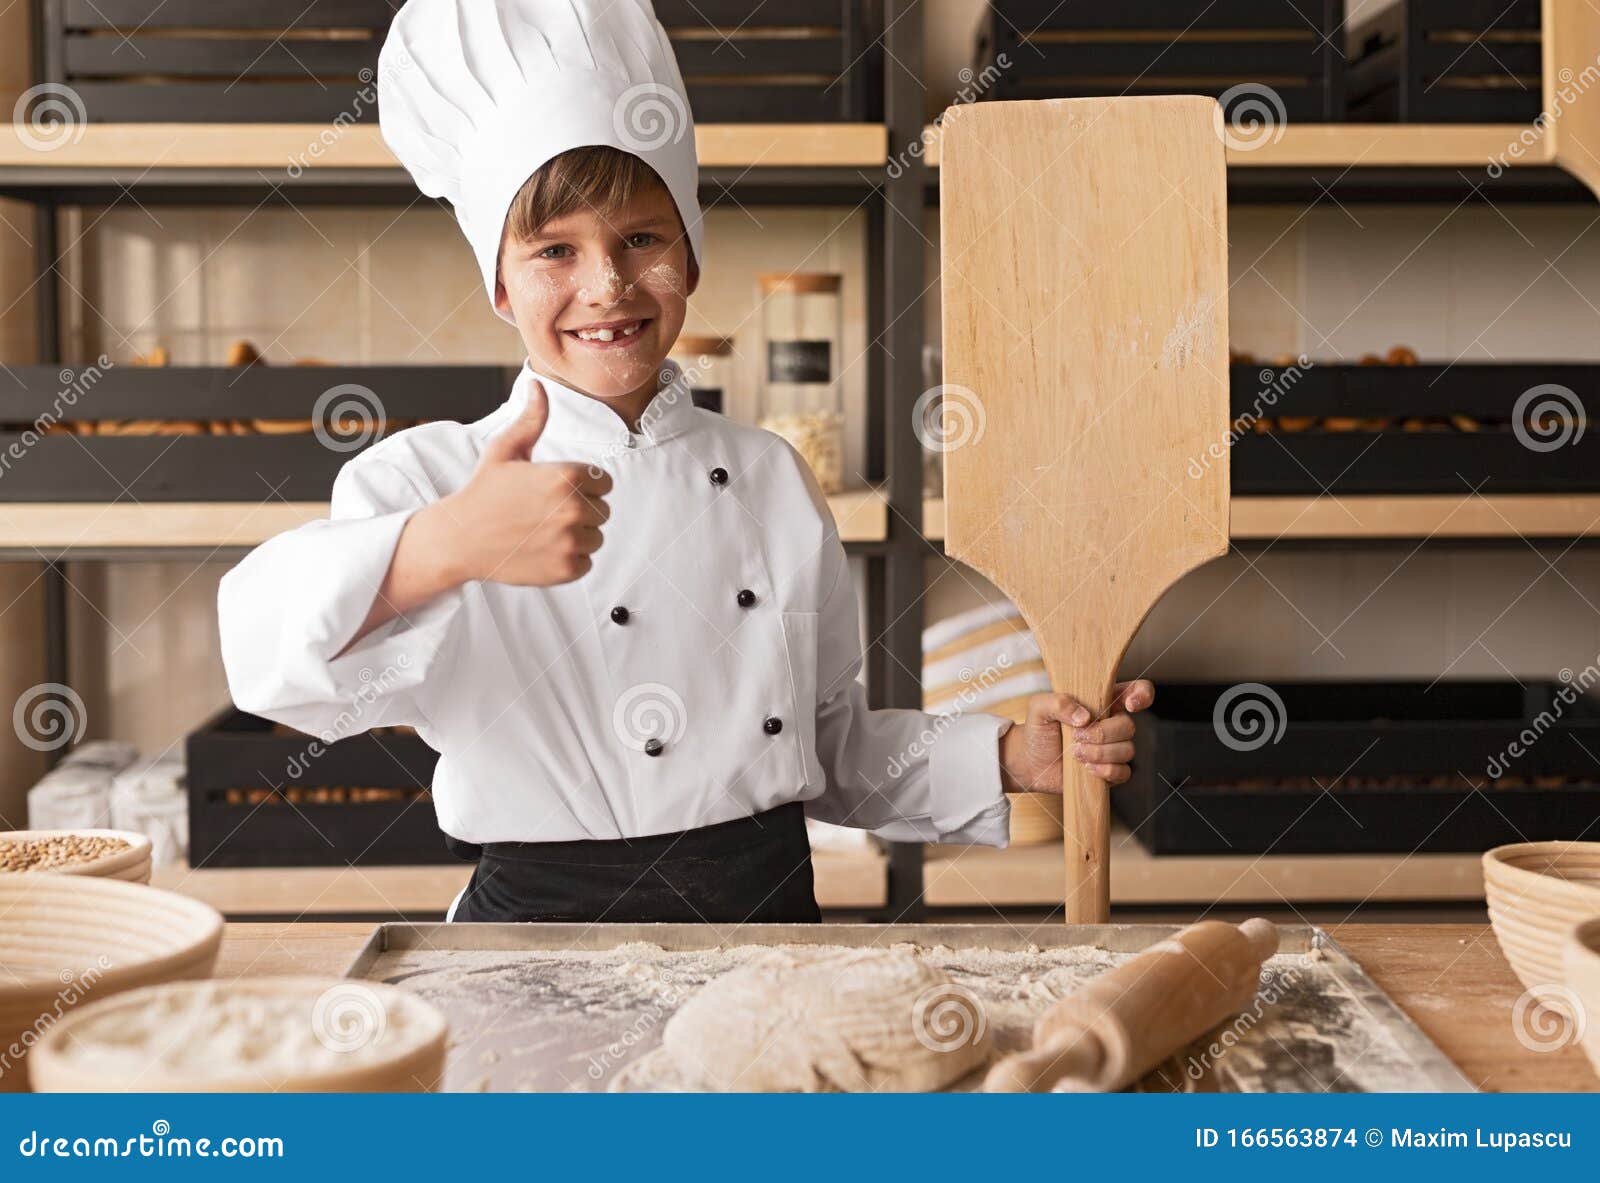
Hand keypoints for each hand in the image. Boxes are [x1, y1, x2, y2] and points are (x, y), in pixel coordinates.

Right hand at [443, 379, 611, 586]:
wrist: (460, 538)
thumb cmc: (484, 491)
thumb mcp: (505, 450)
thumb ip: (532, 419)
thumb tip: (538, 385)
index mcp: (567, 475)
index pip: (604, 482)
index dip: (583, 486)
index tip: (555, 491)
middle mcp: (573, 508)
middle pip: (602, 511)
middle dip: (580, 511)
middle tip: (544, 513)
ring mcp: (570, 541)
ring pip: (595, 538)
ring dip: (576, 537)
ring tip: (542, 531)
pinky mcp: (566, 569)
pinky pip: (586, 563)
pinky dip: (568, 561)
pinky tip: (542, 550)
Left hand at [998, 680, 1154, 792]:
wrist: (1029, 761)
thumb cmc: (1038, 729)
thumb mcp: (1039, 707)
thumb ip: (1059, 702)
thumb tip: (1084, 717)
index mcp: (1102, 701)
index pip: (1136, 691)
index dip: (1142, 695)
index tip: (1129, 704)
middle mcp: (1112, 723)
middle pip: (1129, 726)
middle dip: (1102, 734)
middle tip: (1076, 737)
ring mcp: (1113, 748)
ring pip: (1127, 750)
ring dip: (1099, 753)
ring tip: (1075, 753)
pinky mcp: (1109, 771)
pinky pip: (1123, 772)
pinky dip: (1107, 771)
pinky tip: (1087, 769)